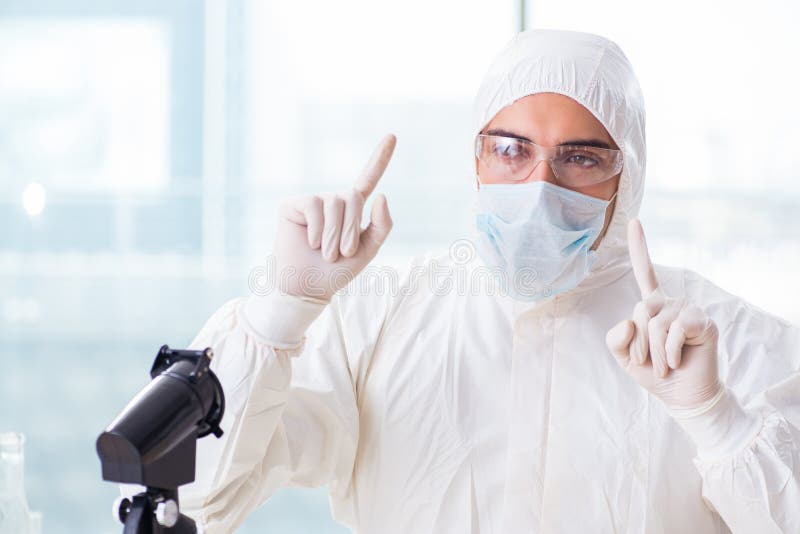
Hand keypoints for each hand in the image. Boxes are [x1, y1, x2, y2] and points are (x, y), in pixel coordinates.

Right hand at [274, 134, 395, 300]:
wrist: (308, 287)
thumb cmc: (337, 272)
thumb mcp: (368, 250)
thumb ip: (382, 225)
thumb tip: (382, 194)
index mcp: (352, 210)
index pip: (368, 179)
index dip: (380, 158)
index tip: (392, 136)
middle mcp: (333, 201)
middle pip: (352, 197)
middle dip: (350, 230)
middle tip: (340, 253)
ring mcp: (313, 202)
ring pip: (334, 203)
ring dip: (334, 235)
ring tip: (324, 253)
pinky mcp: (293, 205)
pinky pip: (313, 206)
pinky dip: (316, 229)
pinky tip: (309, 243)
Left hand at [606, 219, 721, 409]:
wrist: (681, 395)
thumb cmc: (655, 374)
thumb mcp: (624, 357)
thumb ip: (616, 339)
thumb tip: (630, 321)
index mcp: (652, 305)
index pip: (644, 273)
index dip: (639, 247)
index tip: (635, 221)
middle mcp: (671, 302)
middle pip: (640, 309)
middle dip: (638, 344)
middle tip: (648, 363)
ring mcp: (688, 310)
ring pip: (654, 323)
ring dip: (653, 353)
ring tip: (665, 365)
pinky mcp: (703, 322)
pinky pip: (673, 331)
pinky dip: (668, 353)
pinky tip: (677, 361)